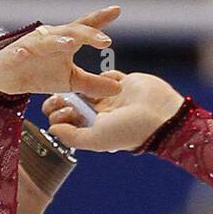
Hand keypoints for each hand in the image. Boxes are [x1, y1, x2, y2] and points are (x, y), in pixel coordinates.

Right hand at [0, 6, 123, 99]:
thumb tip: (119, 87)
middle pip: (72, 31)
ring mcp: (34, 44)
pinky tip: (24, 53)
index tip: (117, 10)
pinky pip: (20, 52)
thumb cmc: (41, 73)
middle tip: (105, 40)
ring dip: (59, 41)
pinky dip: (22, 52)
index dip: (100, 19)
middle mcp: (52, 37)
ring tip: (70, 43)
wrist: (10, 76)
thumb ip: (93, 84)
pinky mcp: (16, 54)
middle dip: (88, 33)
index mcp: (66, 41)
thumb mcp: (71, 81)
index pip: (85, 27)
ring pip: (48, 40)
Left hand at [41, 71, 185, 152]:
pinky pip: (107, 76)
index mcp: (93, 130)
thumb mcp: (96, 138)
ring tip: (70, 81)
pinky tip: (94, 74)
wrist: (160, 114)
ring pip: (87, 88)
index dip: (59, 116)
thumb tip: (52, 130)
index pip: (68, 122)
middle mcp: (100, 115)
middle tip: (61, 94)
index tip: (62, 110)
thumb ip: (73, 136)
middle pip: (74, 104)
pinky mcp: (122, 83)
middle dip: (64, 99)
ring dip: (78, 85)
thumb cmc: (129, 131)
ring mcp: (111, 99)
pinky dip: (101, 75)